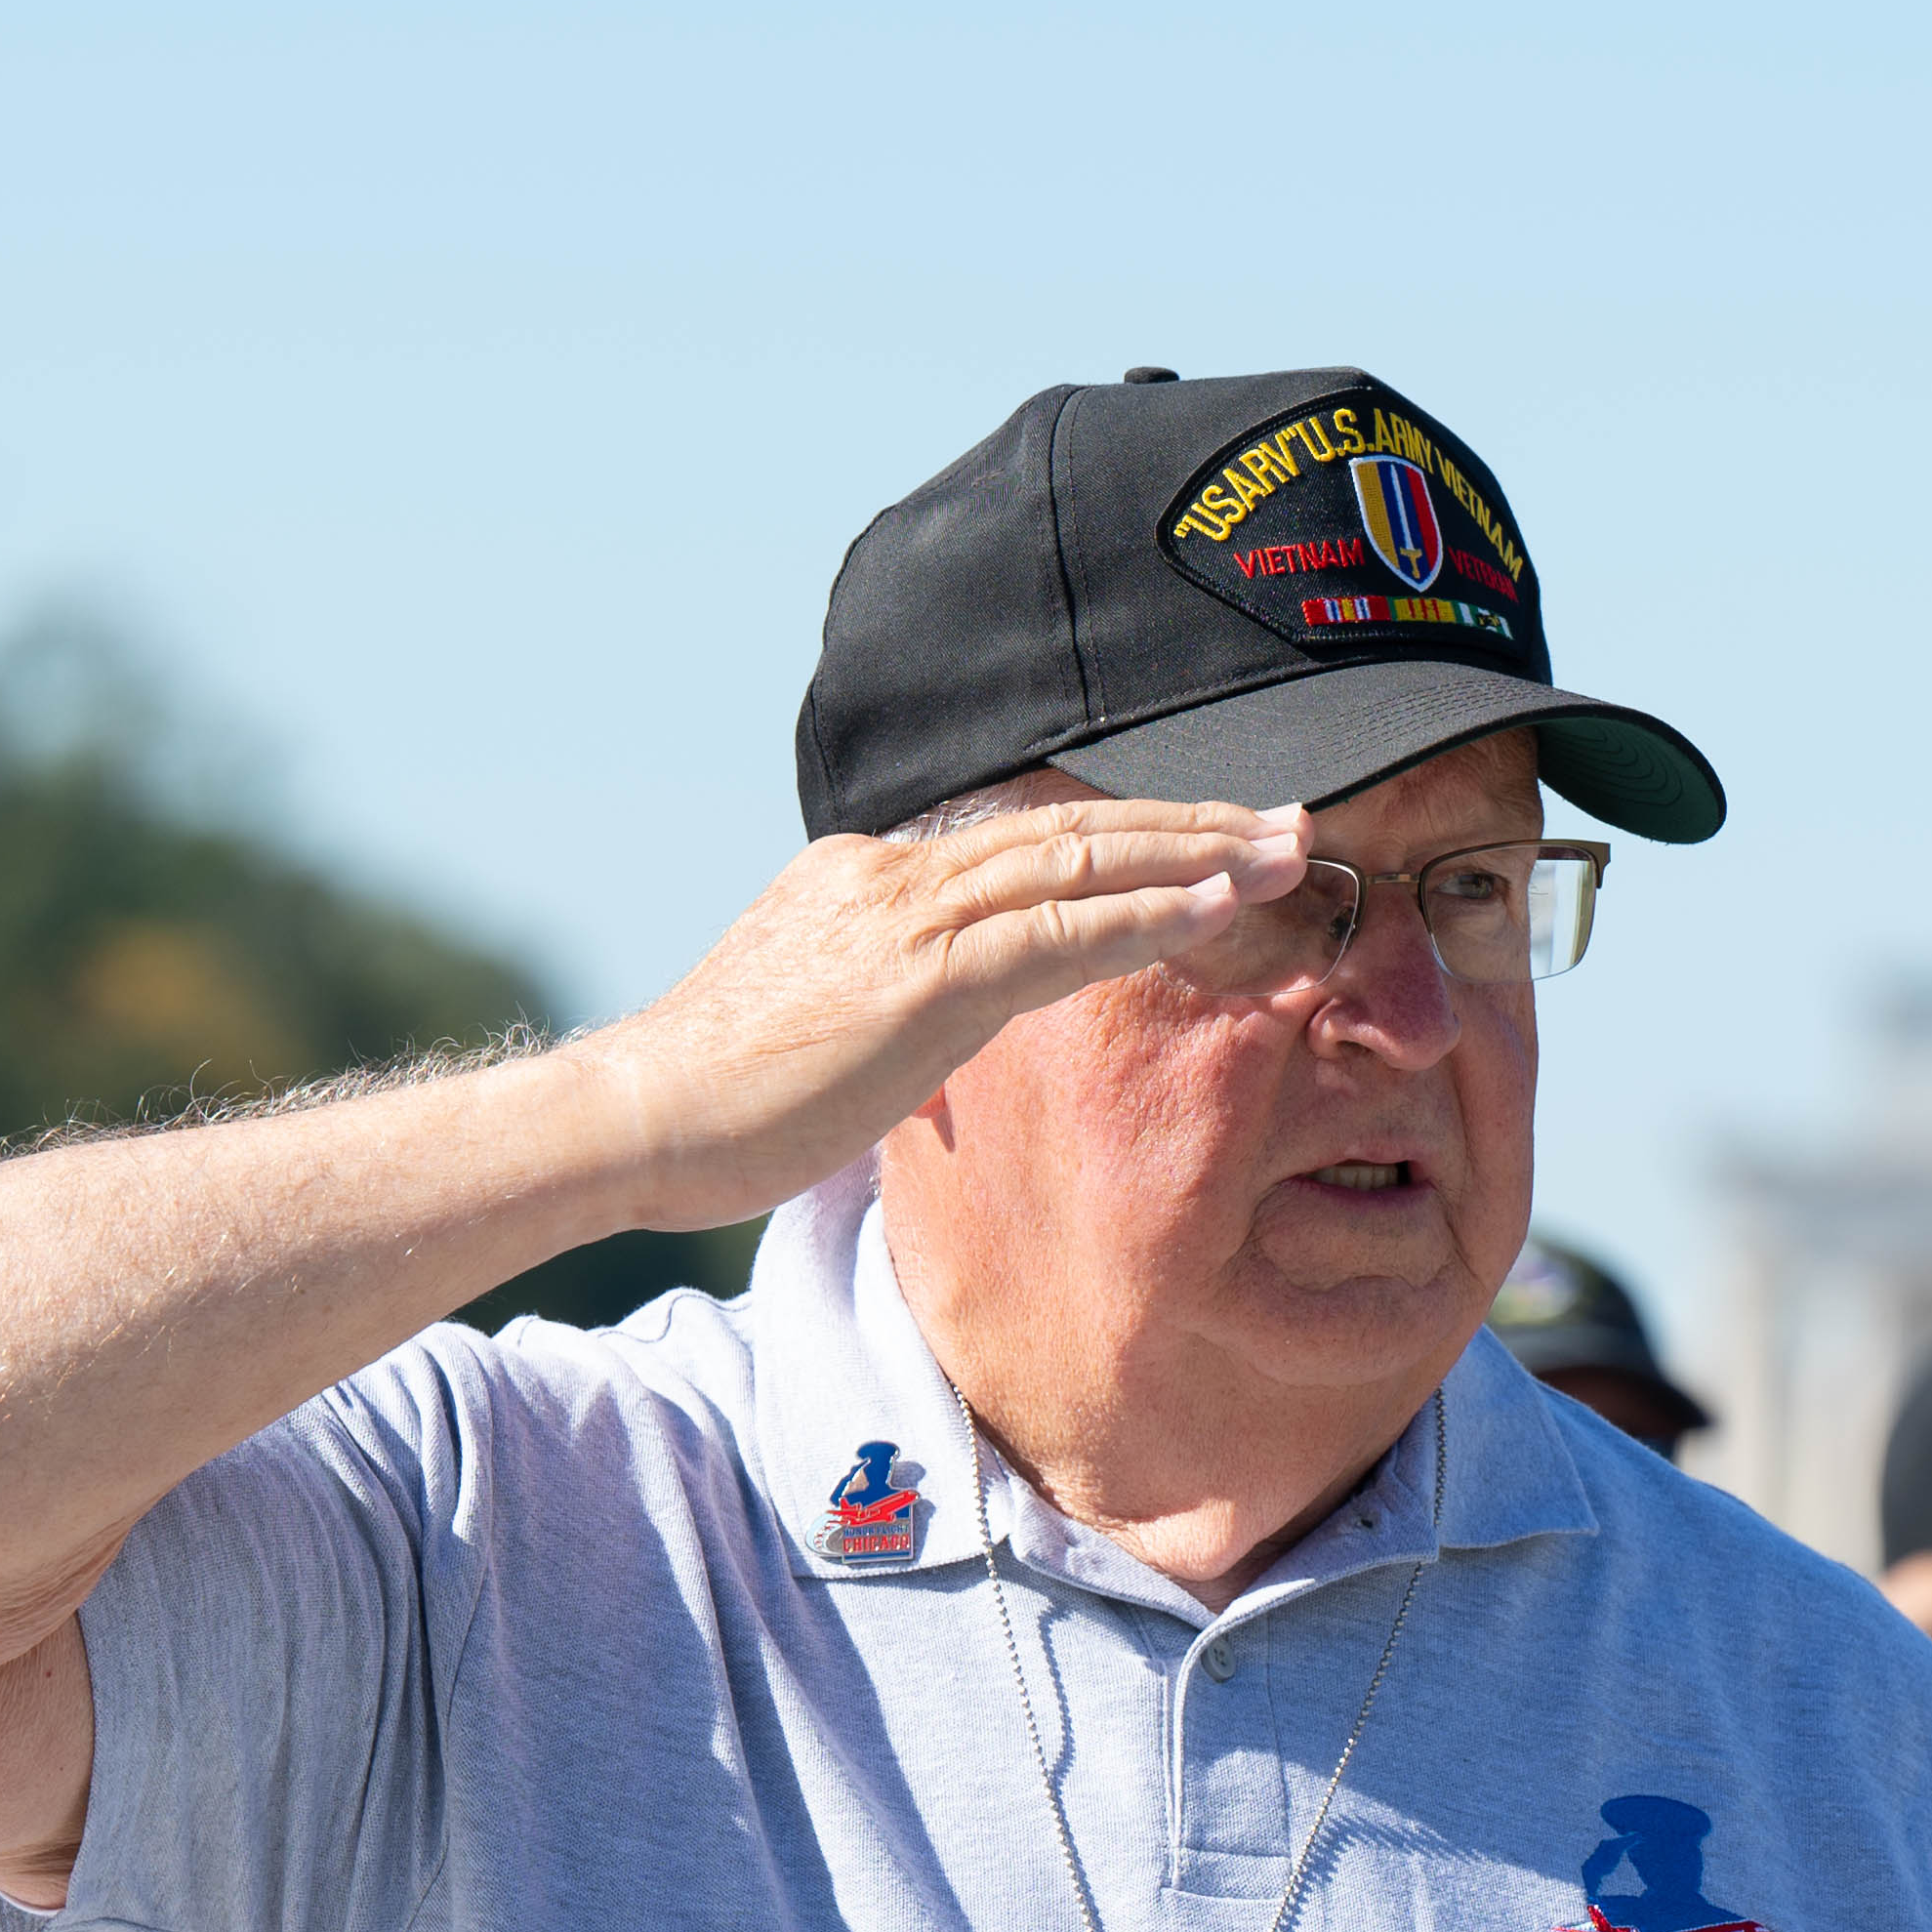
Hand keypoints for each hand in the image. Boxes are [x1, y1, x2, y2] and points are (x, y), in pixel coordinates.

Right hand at [581, 800, 1311, 1234]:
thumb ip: (895, 1017)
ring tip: (1287, 848)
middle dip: (1187, 823)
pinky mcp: (920, 977)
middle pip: (1065, 828)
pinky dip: (1146, 915)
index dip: (1123, 841)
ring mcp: (905, 917)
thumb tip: (937, 1049)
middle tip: (1287, 816)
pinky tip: (1221, 907)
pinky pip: (1058, 932)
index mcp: (867, 879)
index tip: (1203, 844)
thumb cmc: (722, 1103)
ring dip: (1195, 854)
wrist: (644, 1116)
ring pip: (1077, 860)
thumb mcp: (824, 1035)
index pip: (1017, 846)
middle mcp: (891, 874)